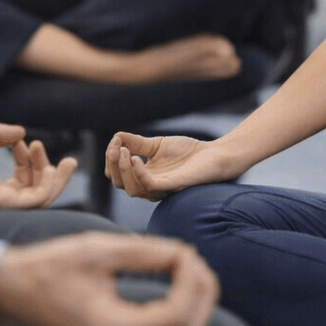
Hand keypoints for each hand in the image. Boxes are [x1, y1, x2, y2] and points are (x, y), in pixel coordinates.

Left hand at [0, 123, 77, 210]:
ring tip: (68, 162)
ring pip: (41, 200)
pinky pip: (36, 201)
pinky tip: (52, 166)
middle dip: (53, 176)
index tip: (27, 142)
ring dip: (58, 181)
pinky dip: (49, 185)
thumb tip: (22, 132)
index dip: (31, 162)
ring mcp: (0, 204)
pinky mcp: (2, 204)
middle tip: (69, 160)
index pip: (22, 182)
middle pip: (35, 193)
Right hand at [0, 232, 218, 325]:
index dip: (191, 282)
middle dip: (202, 294)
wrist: (15, 289)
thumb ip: (146, 252)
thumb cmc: (50, 266)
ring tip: (187, 266)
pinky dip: (181, 309)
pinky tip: (176, 280)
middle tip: (193, 258)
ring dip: (195, 303)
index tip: (184, 251)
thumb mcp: (99, 249)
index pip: (177, 315)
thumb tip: (184, 253)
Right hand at [105, 131, 236, 200]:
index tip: (115, 140)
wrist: (214, 154)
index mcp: (143, 177)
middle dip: (113, 165)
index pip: (117, 175)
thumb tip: (116, 136)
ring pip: (131, 189)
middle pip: (120, 184)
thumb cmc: (187, 152)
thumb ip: (136, 143)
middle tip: (115, 148)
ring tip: (124, 151)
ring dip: (123, 169)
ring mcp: (160, 189)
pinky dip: (138, 173)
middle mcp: (149, 187)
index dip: (111, 159)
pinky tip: (135, 158)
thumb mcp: (155, 144)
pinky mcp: (172, 186)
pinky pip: (149, 186)